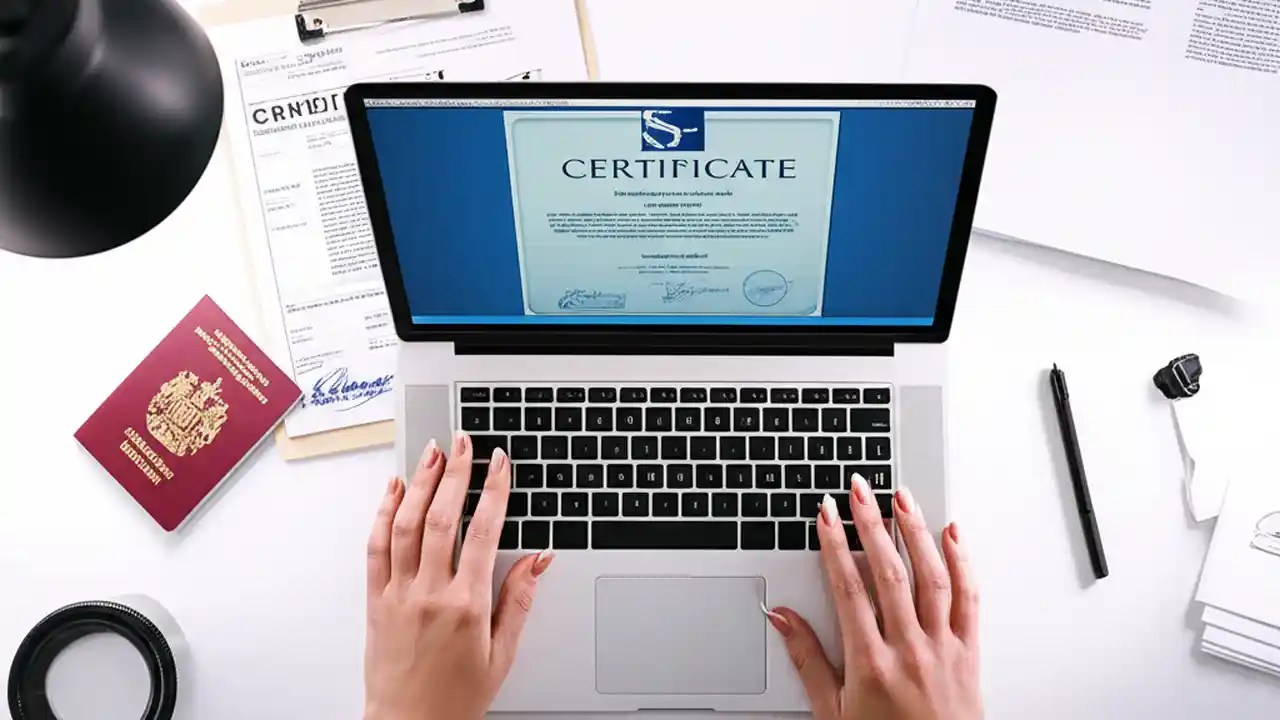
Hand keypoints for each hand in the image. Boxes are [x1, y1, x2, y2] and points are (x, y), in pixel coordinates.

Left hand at [363, 433, 554, 719]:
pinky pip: (376, 547)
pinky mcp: (375, 600)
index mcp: (466, 606)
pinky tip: (393, 489)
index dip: (495, 491)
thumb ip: (518, 601)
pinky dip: (383, 513)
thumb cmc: (455, 698)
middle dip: (455, 472)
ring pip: (406, 524)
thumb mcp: (502, 654)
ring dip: (419, 482)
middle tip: (463, 442)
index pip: (483, 532)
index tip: (500, 464)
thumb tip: (536, 559)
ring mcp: (397, 594)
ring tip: (431, 452)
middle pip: (443, 517)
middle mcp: (429, 594)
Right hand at [767, 475, 980, 719]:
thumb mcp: (832, 712)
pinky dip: (962, 562)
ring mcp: (943, 649)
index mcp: (870, 664)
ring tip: (902, 497)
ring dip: (915, 532)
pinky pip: (970, 600)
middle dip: (871, 523)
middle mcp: (909, 650)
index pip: (848, 588)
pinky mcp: (970, 653)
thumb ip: (807, 660)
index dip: (835, 545)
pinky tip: (951, 535)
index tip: (826, 514)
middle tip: (859, 488)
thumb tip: (781, 618)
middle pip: (888, 572)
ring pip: (930, 578)